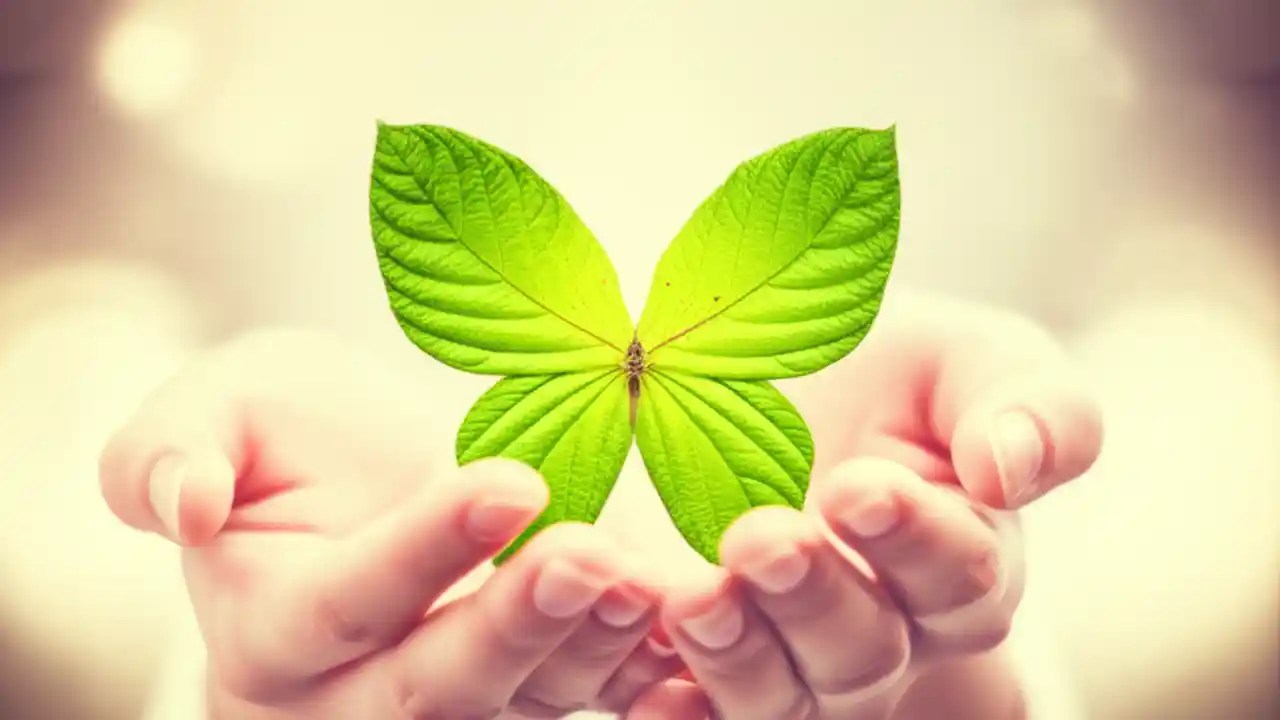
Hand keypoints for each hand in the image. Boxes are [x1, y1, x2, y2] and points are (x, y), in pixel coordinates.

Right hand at [99, 330, 679, 718]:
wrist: (370, 477)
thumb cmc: (293, 435)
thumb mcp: (222, 409)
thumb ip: (170, 448)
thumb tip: (181, 505)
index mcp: (269, 635)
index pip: (342, 605)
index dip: (423, 551)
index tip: (510, 480)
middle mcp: (350, 703)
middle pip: (433, 688)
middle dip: (514, 626)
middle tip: (589, 555)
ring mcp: (447, 712)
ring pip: (520, 706)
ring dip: (589, 651)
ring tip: (645, 584)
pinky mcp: (524, 698)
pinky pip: (582, 700)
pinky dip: (634, 675)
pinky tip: (688, 635)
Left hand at [631, 297, 1102, 719]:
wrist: (763, 368)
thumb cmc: (890, 372)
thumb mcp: (968, 358)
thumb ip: (1030, 405)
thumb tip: (1012, 468)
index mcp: (961, 564)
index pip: (959, 575)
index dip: (913, 539)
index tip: (860, 486)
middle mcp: (881, 633)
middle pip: (863, 653)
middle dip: (813, 598)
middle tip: (761, 537)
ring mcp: (786, 657)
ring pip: (780, 698)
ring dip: (737, 656)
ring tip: (695, 599)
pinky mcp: (699, 657)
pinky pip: (695, 711)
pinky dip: (672, 706)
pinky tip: (647, 688)